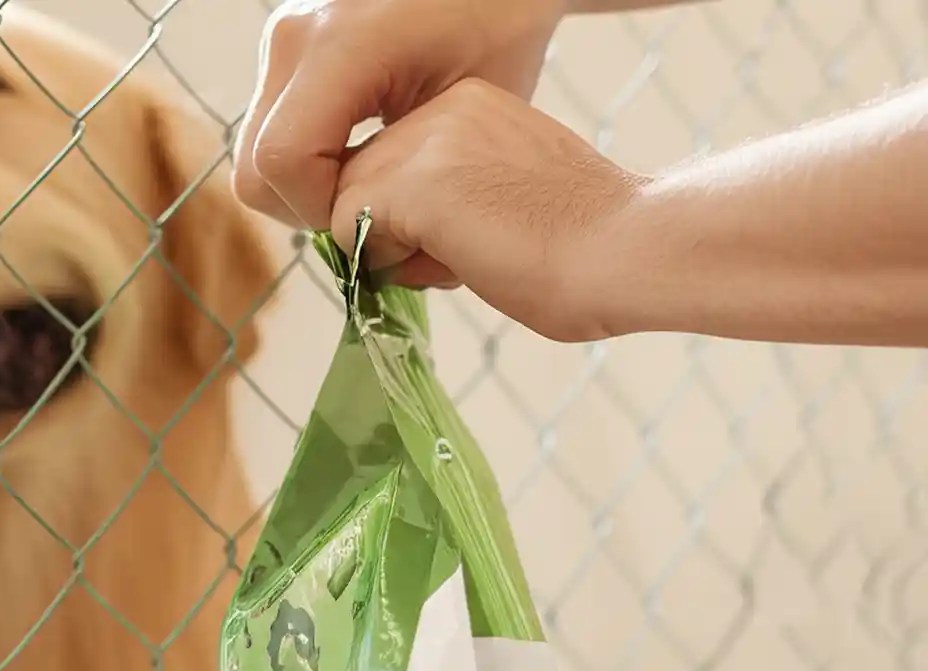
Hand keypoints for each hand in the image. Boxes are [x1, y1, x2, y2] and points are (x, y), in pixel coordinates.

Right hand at [233, 0, 566, 229]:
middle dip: (308, 209)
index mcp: (338, 47)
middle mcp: (292, 39)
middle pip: (254, 172)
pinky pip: (273, 132)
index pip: (283, 163)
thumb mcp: (468, 109)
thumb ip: (408, 180)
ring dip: (306, 188)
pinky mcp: (283, 52)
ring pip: (256, 160)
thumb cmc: (500, 25)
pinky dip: (308, 161)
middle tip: (373, 213)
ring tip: (371, 183)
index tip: (375, 221)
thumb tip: (366, 245)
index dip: (322, 212)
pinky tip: (362, 155)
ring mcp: (280, 43)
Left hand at [332, 79, 644, 342]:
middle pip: (360, 181)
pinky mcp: (410, 183)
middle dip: (392, 232)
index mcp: (468, 106)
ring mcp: (422, 140)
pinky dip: (384, 263)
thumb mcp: (502, 195)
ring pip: (347, 206)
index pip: (393, 164)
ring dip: (389, 249)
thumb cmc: (581, 247)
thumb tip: (385, 234)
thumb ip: (449, 195)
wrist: (626, 252)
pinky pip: (345, 231)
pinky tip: (455, 262)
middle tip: (466, 256)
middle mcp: (441, 109)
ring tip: (466, 258)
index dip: (413, 218)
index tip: (474, 238)